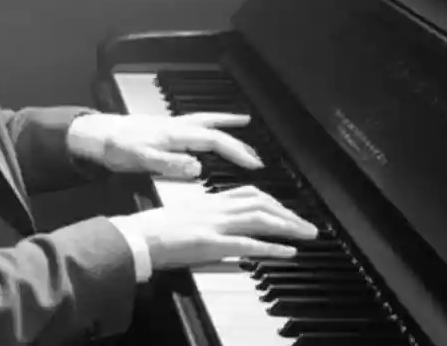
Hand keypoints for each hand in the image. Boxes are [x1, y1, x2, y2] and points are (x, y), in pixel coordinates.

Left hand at [67, 113, 261, 177]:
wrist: (95, 135)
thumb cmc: (116, 148)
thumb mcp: (141, 161)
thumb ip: (170, 164)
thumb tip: (198, 168)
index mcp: (175, 135)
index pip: (214, 140)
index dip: (235, 151)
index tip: (253, 164)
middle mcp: (176, 126)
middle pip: (214, 128)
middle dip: (237, 140)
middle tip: (255, 155)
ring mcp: (170, 124)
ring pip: (204, 120)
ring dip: (225, 122)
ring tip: (244, 122)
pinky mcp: (163, 127)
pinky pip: (194, 122)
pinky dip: (207, 122)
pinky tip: (208, 129)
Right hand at [110, 185, 319, 270]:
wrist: (138, 235)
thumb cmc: (157, 228)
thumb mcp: (188, 214)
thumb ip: (208, 215)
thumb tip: (224, 222)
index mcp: (211, 201)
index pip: (250, 194)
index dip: (273, 201)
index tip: (287, 211)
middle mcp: (217, 208)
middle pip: (261, 203)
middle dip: (288, 213)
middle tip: (307, 225)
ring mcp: (215, 225)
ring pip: (260, 218)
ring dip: (287, 226)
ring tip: (306, 234)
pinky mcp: (212, 243)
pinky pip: (248, 244)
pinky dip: (271, 248)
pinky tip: (288, 252)